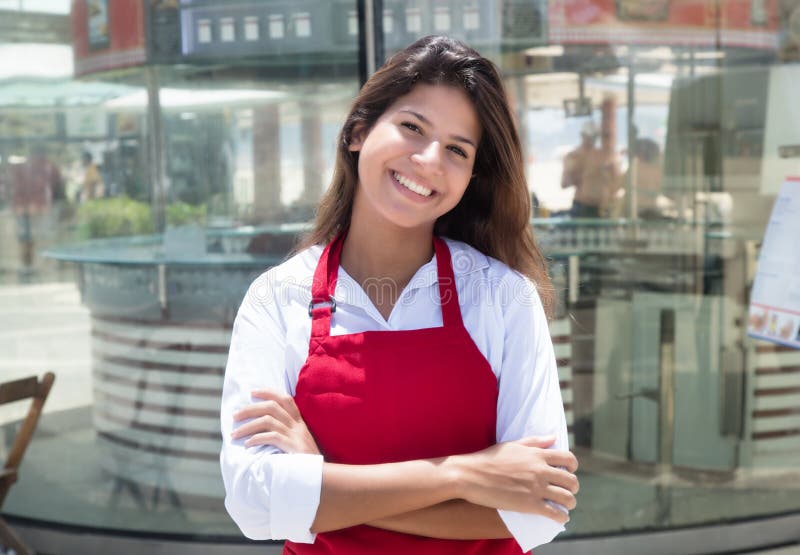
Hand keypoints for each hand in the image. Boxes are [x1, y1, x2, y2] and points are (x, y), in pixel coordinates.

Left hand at [230, 389, 320, 454]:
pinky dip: (257, 439)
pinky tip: (248, 445)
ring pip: (268, 421)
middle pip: (272, 407)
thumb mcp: (298, 443)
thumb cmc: (305, 463)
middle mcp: (298, 426)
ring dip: (248, 426)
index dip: (269, 392)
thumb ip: (285, 434)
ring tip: (235, 434)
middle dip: (251, 409)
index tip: (253, 392)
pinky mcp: (293, 447)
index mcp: (299, 423)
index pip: (285, 399)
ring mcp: (296, 436)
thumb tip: (261, 430)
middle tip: (235, 415)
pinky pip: (272, 437)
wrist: (322, 477)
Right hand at [451, 436, 578, 523]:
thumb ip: (535, 441)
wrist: (471, 475)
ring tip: (565, 505)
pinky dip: (561, 517)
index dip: (573, 467)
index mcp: (537, 455)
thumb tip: (553, 437)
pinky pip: (555, 513)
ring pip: (567, 498)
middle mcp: (541, 470)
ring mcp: (536, 488)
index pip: (568, 459)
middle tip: (566, 491)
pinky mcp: (529, 504)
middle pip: (571, 481)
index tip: (569, 471)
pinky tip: (559, 518)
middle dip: (572, 487)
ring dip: (569, 503)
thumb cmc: (489, 459)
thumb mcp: (513, 445)